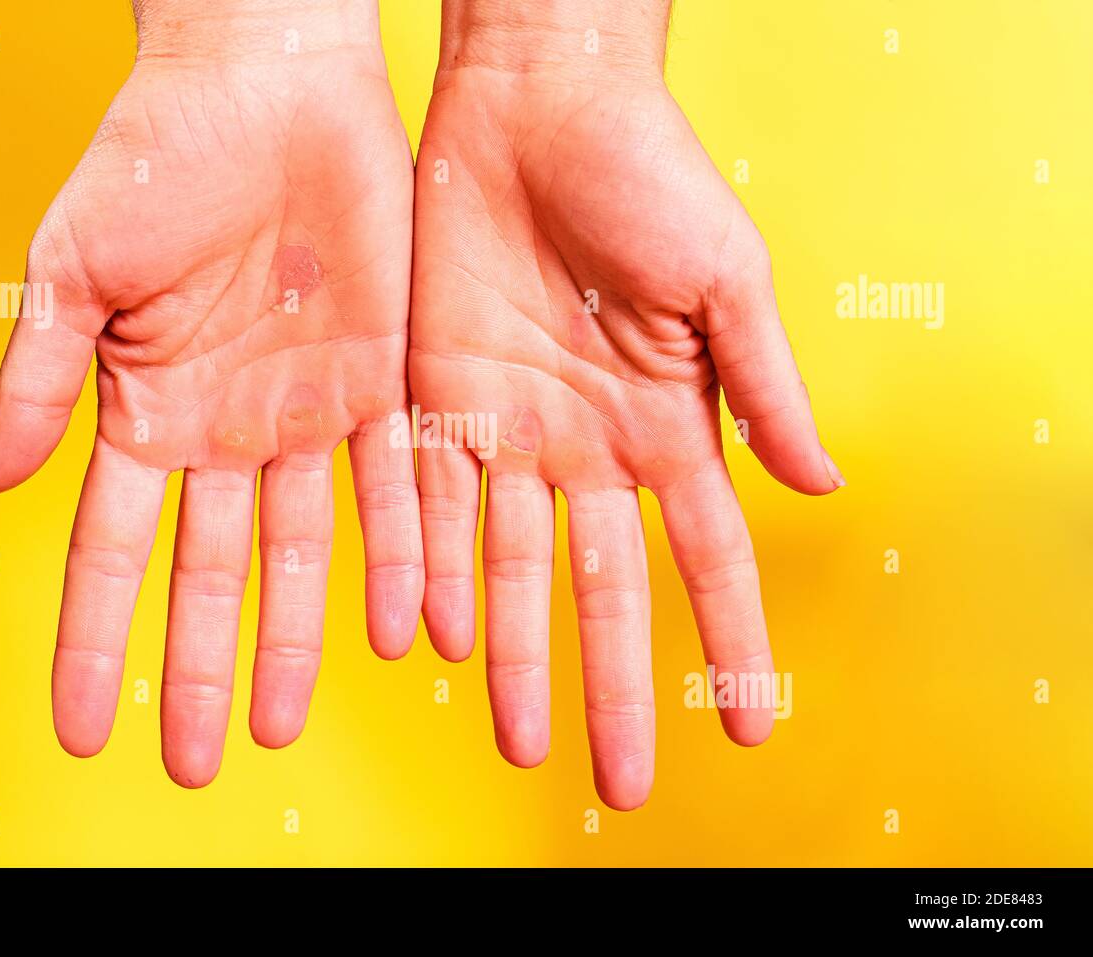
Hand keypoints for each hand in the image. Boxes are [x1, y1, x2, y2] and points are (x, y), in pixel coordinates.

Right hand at [0, 0, 422, 786]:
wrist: (268, 85)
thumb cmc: (156, 158)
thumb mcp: (73, 272)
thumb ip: (34, 381)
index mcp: (146, 413)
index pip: (109, 555)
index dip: (96, 644)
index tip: (83, 729)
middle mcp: (227, 430)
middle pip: (211, 577)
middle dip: (202, 668)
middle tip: (200, 760)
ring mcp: (308, 413)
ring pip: (307, 553)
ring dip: (300, 639)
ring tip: (285, 720)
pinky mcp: (384, 381)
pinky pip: (399, 487)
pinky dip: (405, 557)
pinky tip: (407, 627)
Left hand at [410, 1, 842, 809]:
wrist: (534, 103)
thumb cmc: (649, 174)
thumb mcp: (727, 282)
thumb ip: (766, 390)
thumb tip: (827, 490)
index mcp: (667, 427)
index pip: (706, 560)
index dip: (727, 644)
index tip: (746, 724)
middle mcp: (588, 447)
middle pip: (601, 591)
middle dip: (609, 686)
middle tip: (617, 780)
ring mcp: (510, 430)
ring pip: (511, 570)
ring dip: (513, 656)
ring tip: (516, 738)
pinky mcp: (436, 399)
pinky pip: (432, 505)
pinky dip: (431, 571)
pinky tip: (432, 639)